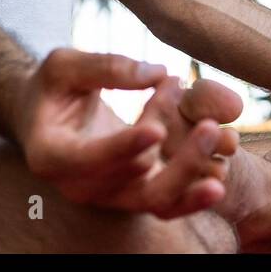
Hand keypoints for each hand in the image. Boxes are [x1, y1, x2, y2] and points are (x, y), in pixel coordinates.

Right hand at [11, 48, 237, 217]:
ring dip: (191, 175)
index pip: (87, 158)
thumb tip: (154, 73)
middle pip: (132, 180)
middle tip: (210, 124)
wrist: (49, 117)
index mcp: (51, 155)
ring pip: (154, 200)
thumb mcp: (63, 65)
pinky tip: (219, 178)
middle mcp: (78, 186)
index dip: (121, 147)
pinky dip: (192, 195)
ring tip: (221, 149)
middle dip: (174, 153)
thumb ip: (105, 66)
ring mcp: (107, 196)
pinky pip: (165, 205)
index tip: (156, 129)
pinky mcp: (131, 196)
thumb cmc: (52, 87)